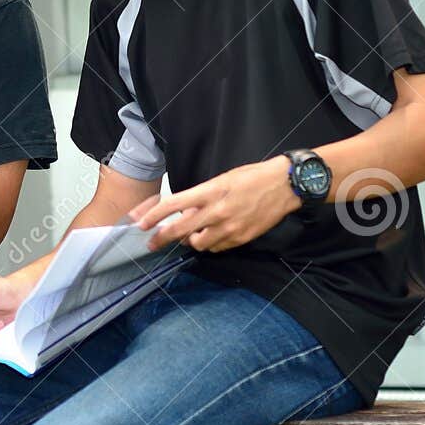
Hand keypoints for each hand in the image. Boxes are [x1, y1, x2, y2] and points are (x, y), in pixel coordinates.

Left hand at [130, 156, 299, 253]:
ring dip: (191, 241)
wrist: (283, 185)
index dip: (153, 217)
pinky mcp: (241, 239)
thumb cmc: (251, 177)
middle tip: (151, 243)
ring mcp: (229, 228)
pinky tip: (215, 235)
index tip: (141, 224)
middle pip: (179, 231)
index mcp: (209, 191)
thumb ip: (201, 197)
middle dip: (161, 239)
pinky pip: (218, 248)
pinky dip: (212, 244)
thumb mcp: (222, 180)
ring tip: (193, 234)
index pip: (173, 205)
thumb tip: (184, 212)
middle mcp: (216, 211)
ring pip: (198, 244)